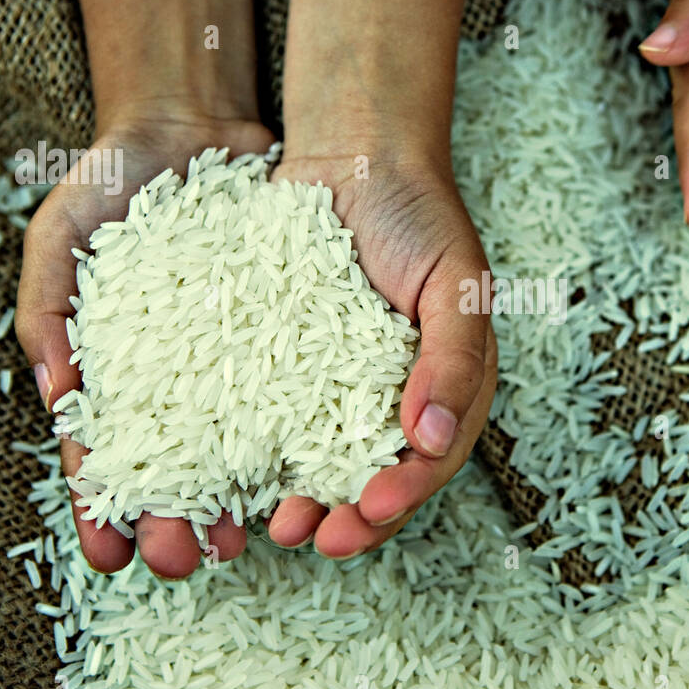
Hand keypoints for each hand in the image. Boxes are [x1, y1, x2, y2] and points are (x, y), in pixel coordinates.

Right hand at [16, 109, 276, 577]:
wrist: (193, 129)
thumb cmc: (111, 182)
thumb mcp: (61, 234)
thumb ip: (49, 309)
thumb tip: (56, 394)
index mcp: (114, 368)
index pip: (102, 455)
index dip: (103, 508)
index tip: (111, 553)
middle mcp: (177, 376)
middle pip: (174, 467)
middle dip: (177, 521)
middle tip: (189, 560)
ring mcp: (232, 359)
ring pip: (235, 446)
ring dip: (238, 498)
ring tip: (249, 536)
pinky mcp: (285, 337)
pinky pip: (290, 395)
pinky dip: (293, 436)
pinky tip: (300, 473)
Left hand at [262, 131, 497, 558]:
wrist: (352, 153)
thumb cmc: (418, 214)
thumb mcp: (456, 283)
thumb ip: (456, 360)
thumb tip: (432, 438)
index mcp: (448, 387)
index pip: (432, 460)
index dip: (403, 496)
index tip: (369, 512)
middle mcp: (394, 397)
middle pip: (375, 478)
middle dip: (347, 518)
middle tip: (309, 535)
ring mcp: (337, 388)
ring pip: (321, 464)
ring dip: (301, 500)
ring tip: (270, 522)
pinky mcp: (286, 369)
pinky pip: (274, 421)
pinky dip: (259, 454)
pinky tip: (232, 472)